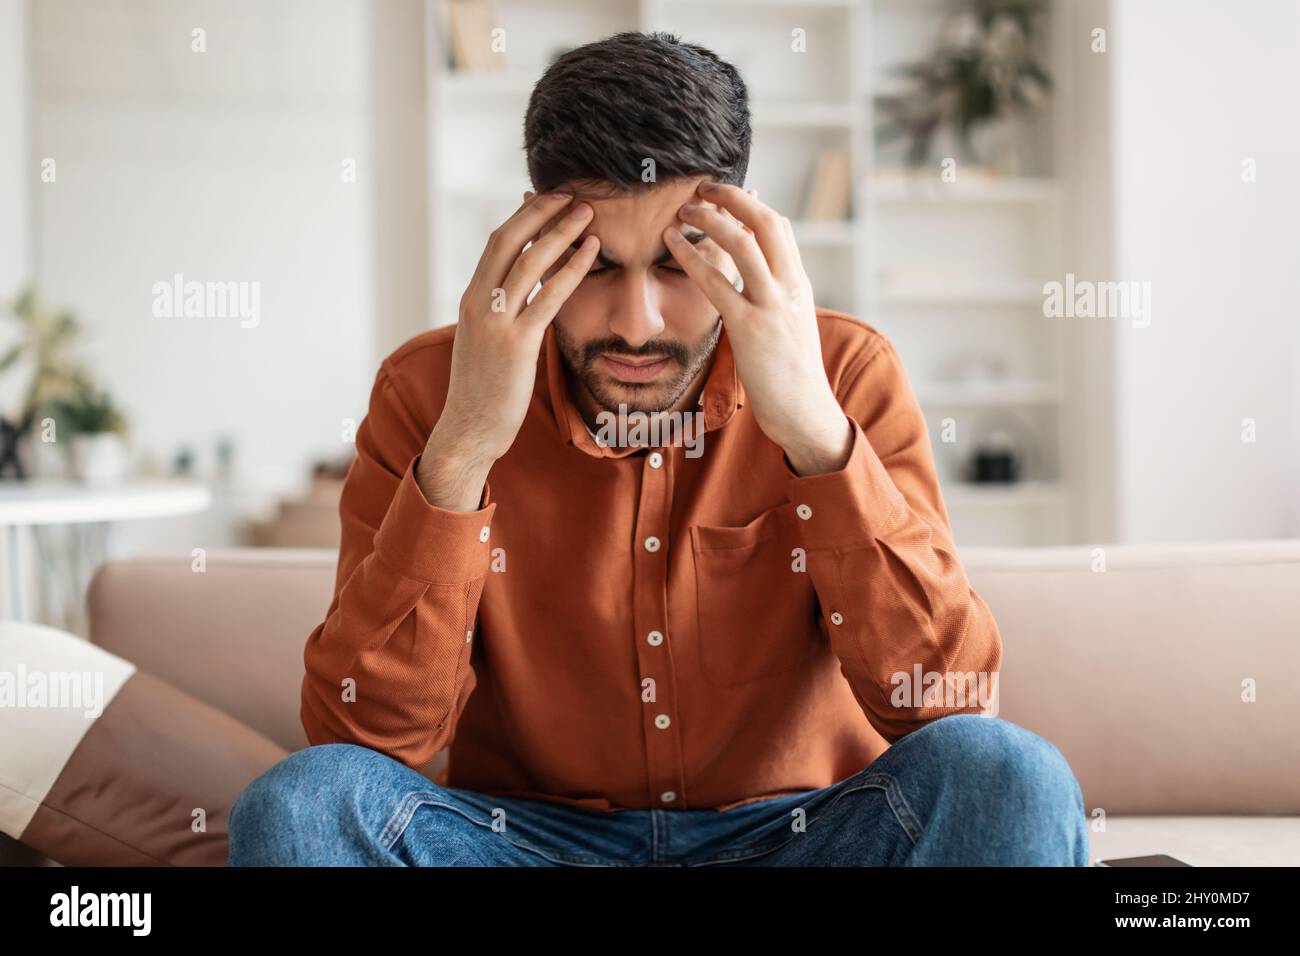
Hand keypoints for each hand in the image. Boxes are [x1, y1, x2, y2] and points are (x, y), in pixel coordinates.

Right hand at [419, 191, 599, 508]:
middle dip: (541, 211)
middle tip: (571, 194)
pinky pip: (549, 296)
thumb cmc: (484, 392)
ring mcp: (496, 322)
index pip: (497, 243)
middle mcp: (479, 303)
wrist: (469, 430)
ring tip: (588, 213)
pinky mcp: (517, 343)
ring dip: (561, 232)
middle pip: (509, 239)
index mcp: (472, 300)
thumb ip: (501, 315)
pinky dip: (572, 268)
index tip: (549, 201)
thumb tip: (524, 297)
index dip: (524, 216)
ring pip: (530, 261)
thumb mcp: (485, 344)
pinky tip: (592, 253)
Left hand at [664, 182, 851, 475]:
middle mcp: (790, 287)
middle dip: (731, 197)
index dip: (749, 204)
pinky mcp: (750, 329)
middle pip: (765, 222)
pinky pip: (717, 283)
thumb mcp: (792, 324)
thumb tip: (755, 276)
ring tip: (683, 210)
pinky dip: (692, 258)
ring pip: (742, 243)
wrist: (805, 412)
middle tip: (700, 187)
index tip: (722, 195)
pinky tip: (672, 245)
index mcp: (799, 284)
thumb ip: (776, 296)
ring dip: (710, 219)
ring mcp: (772, 306)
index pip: (779, 227)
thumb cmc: (791, 374)